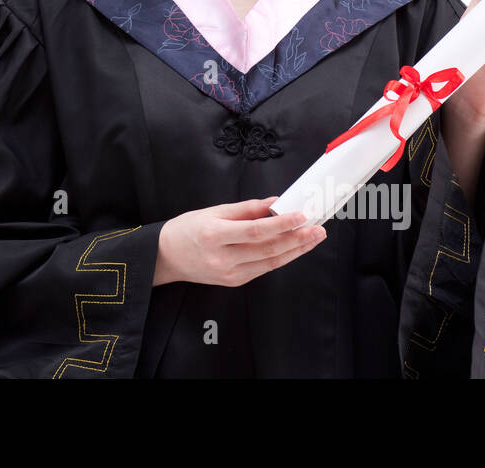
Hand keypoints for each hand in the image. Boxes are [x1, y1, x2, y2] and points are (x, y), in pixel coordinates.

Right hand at [154, 198, 325, 286]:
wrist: (166, 257)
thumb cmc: (186, 230)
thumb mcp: (211, 211)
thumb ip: (245, 209)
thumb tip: (273, 202)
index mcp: (214, 235)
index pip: (256, 230)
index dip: (281, 224)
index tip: (301, 215)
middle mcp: (223, 258)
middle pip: (268, 249)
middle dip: (297, 238)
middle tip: (318, 228)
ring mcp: (230, 274)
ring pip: (271, 262)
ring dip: (297, 250)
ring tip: (314, 237)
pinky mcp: (235, 281)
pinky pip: (264, 268)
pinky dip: (282, 257)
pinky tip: (295, 248)